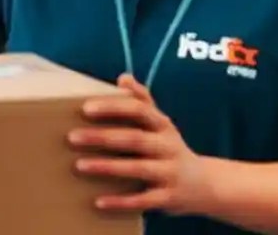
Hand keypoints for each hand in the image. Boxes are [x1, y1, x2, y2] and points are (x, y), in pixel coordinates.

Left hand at [70, 74, 211, 214]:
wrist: (206, 185)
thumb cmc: (169, 148)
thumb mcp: (160, 123)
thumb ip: (142, 100)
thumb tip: (123, 76)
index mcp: (163, 125)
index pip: (138, 110)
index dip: (113, 107)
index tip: (85, 108)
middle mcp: (168, 147)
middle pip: (134, 139)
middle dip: (102, 137)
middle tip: (71, 137)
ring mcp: (170, 173)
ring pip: (137, 168)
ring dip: (107, 167)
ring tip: (78, 165)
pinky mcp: (169, 198)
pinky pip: (143, 200)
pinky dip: (121, 202)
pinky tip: (98, 201)